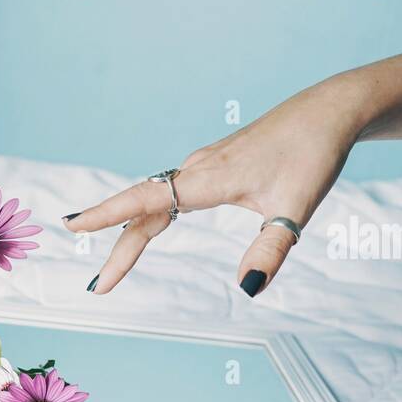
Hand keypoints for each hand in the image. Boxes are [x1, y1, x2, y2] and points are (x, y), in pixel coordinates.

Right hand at [64, 75, 368, 297]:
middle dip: (118, 249)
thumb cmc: (313, 155)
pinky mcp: (213, 166)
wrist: (330, 112)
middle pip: (142, 211)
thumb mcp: (297, 209)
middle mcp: (197, 170)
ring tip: (112, 270)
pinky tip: (147, 226)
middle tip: (98, 288)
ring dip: (129, 233)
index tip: (71, 226)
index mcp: (209, 179)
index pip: (144, 200)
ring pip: (154, 202)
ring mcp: (203, 166)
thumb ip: (271, 251)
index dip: (106, 215)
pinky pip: (169, 195)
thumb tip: (249, 290)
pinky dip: (149, 216)